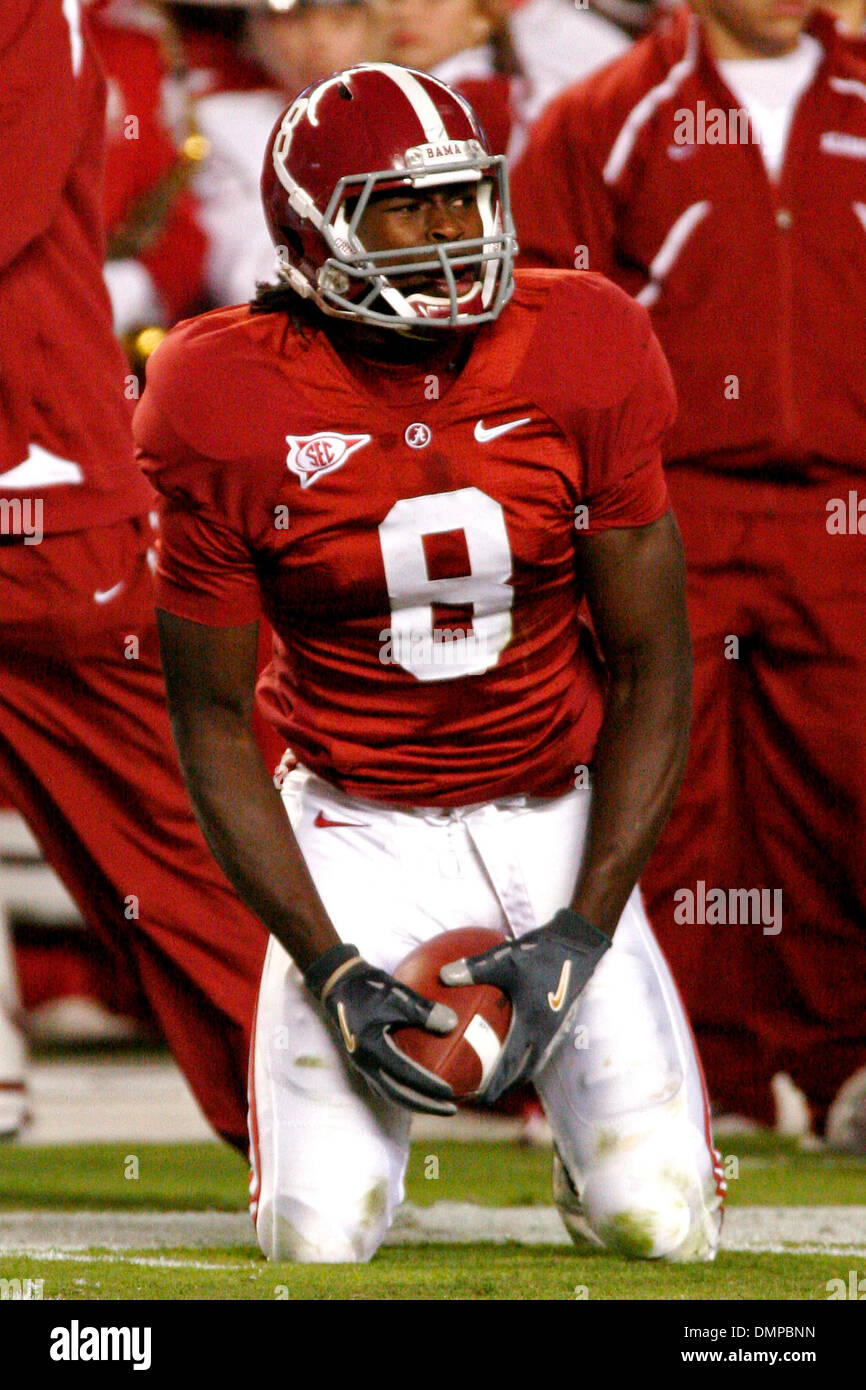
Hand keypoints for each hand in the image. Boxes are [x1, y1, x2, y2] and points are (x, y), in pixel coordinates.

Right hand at [306, 943, 458, 1115]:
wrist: (339, 983)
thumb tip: (453, 1024)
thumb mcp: (398, 996)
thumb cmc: (370, 988)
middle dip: (425, 1105)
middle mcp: (365, 1062)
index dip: (429, 1086)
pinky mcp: (362, 1061)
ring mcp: (361, 1064)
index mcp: (372, 1048)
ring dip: (413, 1103)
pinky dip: (401, 1093)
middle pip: (398, 1095)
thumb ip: (424, 1011)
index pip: (406, 1075)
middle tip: (451, 1109)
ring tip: (437, 1105)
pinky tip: (416, 1091)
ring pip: (389, 1094)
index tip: (451, 1092)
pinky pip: (383, 1086)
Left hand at [440, 909, 610, 1102]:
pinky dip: (526, 1053)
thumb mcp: (505, 959)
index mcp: (533, 1024)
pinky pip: (541, 1044)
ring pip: (535, 1059)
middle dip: (506, 1087)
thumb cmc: (542, 952)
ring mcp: (556, 1026)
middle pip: (525, 1070)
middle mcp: (546, 1031)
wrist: (578, 944)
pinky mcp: (559, 1017)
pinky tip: (515, 1045)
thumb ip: (474, 969)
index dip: (495, 1084)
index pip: (511, 1064)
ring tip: (499, 1080)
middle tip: (484, 1096)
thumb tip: (443, 976)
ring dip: (518, 1072)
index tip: (479, 1099)